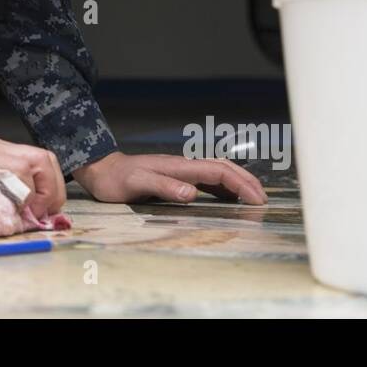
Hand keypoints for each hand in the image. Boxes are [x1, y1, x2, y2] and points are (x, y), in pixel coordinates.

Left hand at [73, 152, 266, 204]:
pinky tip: (228, 196)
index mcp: (180, 166)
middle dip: (247, 181)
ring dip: (238, 182)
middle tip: (264, 200)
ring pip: (218, 171)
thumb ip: (164, 187)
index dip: (241, 184)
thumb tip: (192, 193)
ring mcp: (181, 169)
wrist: (102, 170)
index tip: (257, 201)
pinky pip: (207, 178)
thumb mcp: (137, 184)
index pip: (219, 171)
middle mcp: (184, 165)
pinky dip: (224, 185)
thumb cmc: (117, 180)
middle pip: (224, 167)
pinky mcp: (177, 176)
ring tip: (254, 198)